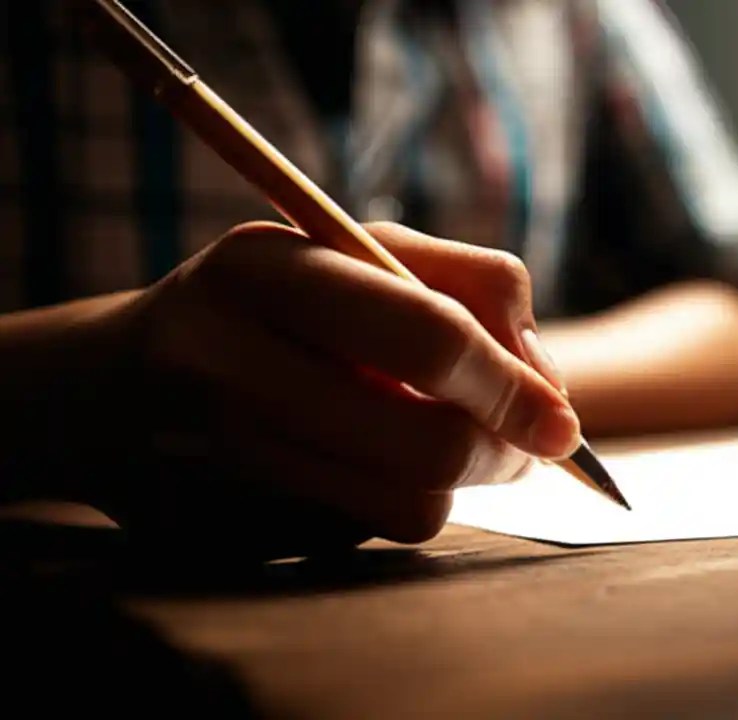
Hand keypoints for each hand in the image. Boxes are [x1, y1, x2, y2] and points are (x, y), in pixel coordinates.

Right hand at [79, 221, 576, 556]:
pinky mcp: (221, 529)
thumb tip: (548, 388)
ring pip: (409, 509)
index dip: (514, 386)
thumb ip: (475, 286)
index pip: (430, 335)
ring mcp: (214, 456)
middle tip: (520, 447)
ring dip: (454, 486)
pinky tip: (354, 468)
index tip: (562, 424)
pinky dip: (388, 505)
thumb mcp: (359, 250)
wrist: (112, 384)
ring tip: (436, 445)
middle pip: (431, 445)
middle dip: (504, 453)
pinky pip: (364, 539)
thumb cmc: (274, 303)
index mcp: (266, 268)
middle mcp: (225, 362)